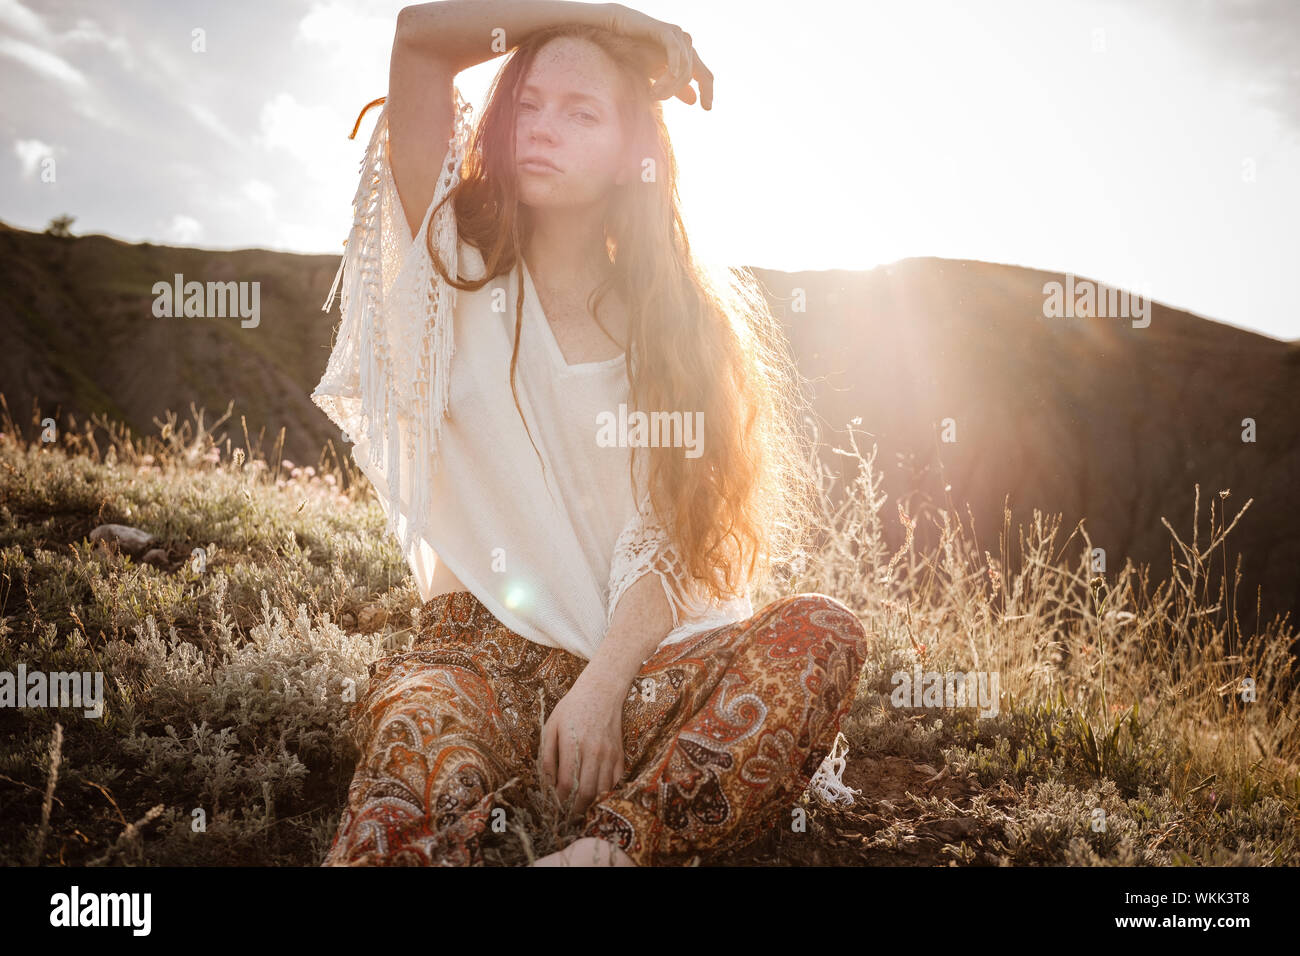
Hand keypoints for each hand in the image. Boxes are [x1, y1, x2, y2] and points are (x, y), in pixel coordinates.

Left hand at [539, 673, 626, 818]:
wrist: (602, 691)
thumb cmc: (572, 708)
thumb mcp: (551, 727)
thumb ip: (548, 755)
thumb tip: (547, 782)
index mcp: (574, 744)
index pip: (567, 782)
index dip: (560, 799)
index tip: (554, 807)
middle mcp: (594, 752)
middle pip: (587, 792)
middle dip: (576, 809)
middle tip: (567, 816)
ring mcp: (610, 754)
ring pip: (603, 790)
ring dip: (591, 804)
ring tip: (581, 809)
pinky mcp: (620, 755)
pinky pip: (616, 782)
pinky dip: (606, 792)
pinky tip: (596, 795)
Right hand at [602, 3, 713, 108]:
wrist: (615, 33)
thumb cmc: (634, 52)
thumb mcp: (657, 76)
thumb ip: (675, 87)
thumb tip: (694, 101)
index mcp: (687, 55)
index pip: (704, 75)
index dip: (708, 91)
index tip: (707, 108)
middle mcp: (686, 44)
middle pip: (690, 75)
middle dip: (674, 90)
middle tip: (656, 97)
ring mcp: (678, 35)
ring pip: (683, 66)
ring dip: (668, 83)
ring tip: (653, 91)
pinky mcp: (666, 30)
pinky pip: (675, 50)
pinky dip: (674, 63)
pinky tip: (671, 75)